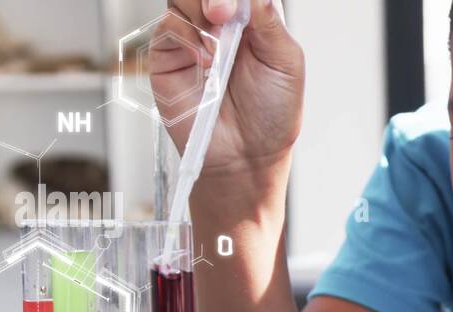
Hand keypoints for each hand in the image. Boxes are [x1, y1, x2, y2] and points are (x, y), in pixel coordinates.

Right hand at [153, 0, 303, 177]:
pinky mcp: (168, 56)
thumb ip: (270, 21)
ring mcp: (191, 37)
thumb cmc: (271, 115)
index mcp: (251, 19)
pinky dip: (186, 37)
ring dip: (200, 14)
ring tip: (219, 47)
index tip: (240, 4)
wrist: (246, 156)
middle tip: (224, 14)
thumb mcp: (285, 63)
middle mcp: (220, 23)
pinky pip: (167, 26)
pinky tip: (205, 61)